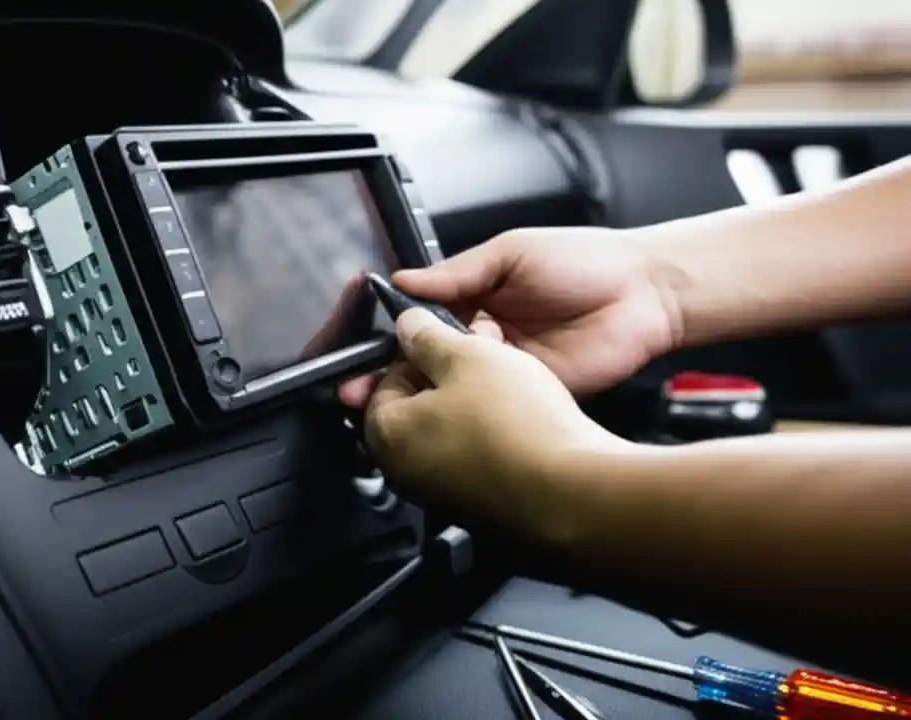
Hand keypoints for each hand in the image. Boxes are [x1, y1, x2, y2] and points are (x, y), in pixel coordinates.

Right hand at [339, 227, 681, 405]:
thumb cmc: (587, 260)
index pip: (423, 320)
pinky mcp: (530, 392)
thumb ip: (457, 271)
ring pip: (456, 385)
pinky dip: (472, 406)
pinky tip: (451, 406)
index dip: (394, 335)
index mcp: (476, 296)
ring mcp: (507, 366)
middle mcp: (487, 334)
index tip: (365, 349)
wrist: (647, 294)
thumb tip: (405, 280)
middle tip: (364, 387)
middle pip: (431, 358)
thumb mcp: (511, 252)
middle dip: (396, 373)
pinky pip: (493, 403)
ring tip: (400, 397)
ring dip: (429, 392)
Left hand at [365, 308, 624, 540]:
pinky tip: (521, 421)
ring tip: (507, 387)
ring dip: (471, 407)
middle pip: (414, 409)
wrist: (570, 489)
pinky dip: (491, 438)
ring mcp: (440, 494)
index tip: (446, 340)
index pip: (382, 381)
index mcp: (385, 433)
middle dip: (445, 380)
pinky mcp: (478, 507)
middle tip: (480, 361)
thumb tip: (406, 325)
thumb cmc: (511, 418)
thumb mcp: (466, 355)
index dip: (416, 353)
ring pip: (448, 433)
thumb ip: (427, 336)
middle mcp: (402, 471)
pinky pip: (476, 459)